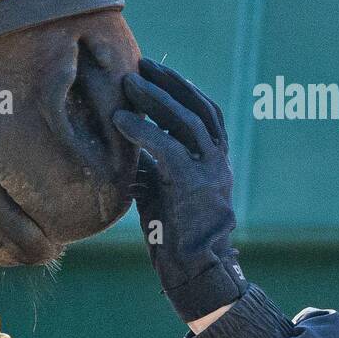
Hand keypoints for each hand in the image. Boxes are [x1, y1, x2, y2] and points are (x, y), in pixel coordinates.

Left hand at [110, 58, 247, 322]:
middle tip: (141, 65)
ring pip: (187, 121)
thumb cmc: (177, 237)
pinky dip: (143, 130)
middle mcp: (219, 162)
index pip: (208, 113)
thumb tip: (127, 148)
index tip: (159, 71)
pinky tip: (119, 119)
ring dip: (156, 98)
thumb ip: (157, 167)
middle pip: (198, 108)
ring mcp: (209, 173)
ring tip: (128, 82)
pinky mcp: (191, 186)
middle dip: (169, 83)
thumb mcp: (168, 192)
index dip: (185, 89)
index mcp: (218, 162)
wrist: (199, 273)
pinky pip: (167, 148)